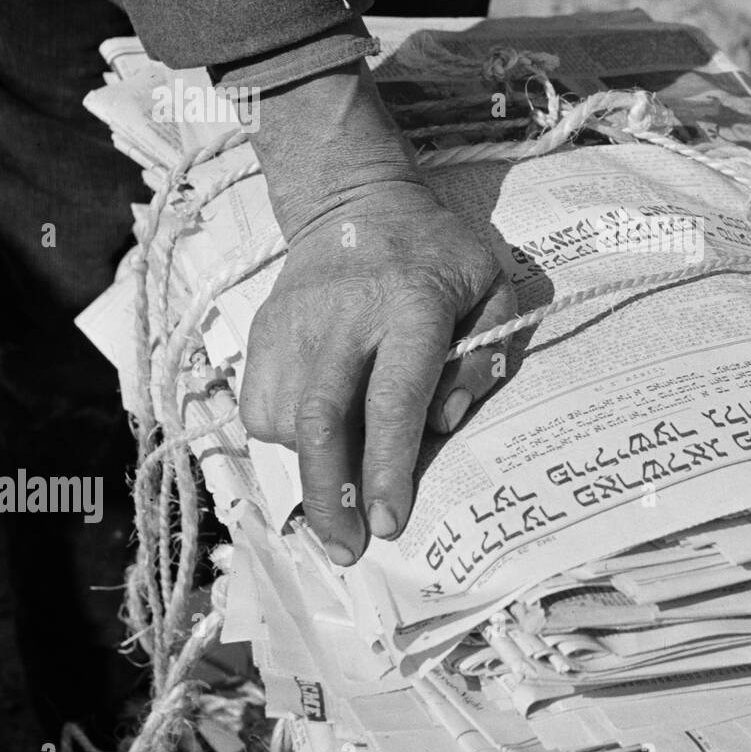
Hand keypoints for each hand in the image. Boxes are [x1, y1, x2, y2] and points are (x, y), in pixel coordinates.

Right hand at [239, 179, 513, 564]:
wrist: (354, 202)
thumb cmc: (437, 254)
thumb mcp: (491, 287)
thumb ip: (485, 354)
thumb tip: (446, 420)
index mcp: (413, 305)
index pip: (394, 398)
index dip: (389, 467)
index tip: (389, 523)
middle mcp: (345, 318)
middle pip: (323, 420)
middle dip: (331, 497)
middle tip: (346, 549)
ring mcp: (295, 325)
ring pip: (287, 422)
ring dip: (312, 471)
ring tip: (341, 489)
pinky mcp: (261, 332)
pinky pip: (258, 408)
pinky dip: (284, 440)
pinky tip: (316, 440)